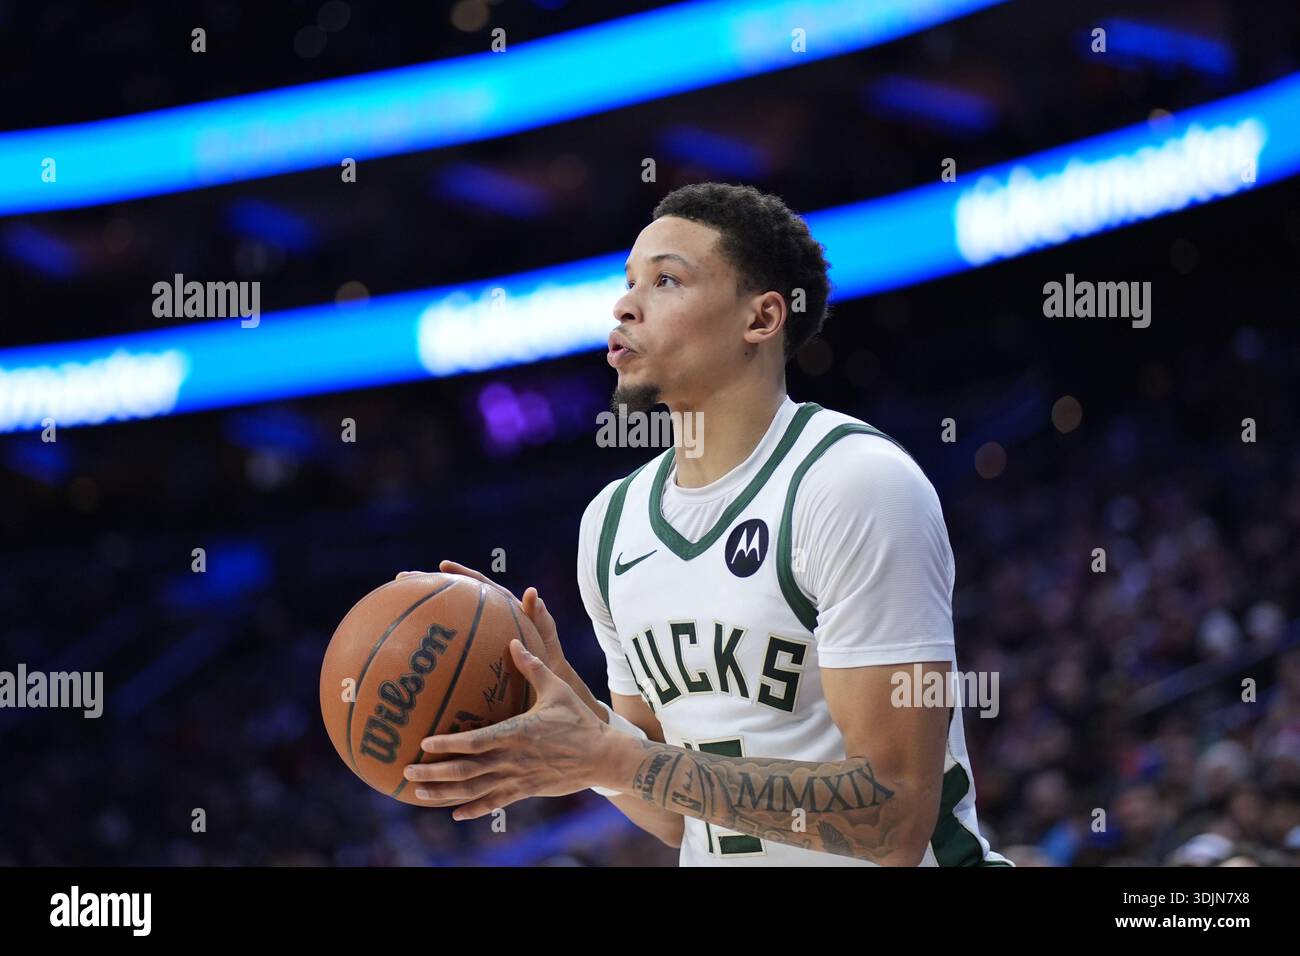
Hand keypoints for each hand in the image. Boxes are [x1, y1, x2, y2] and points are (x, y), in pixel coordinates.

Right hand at [396, 560, 565, 674]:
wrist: (543, 675)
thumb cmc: (545, 650)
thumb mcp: (544, 630)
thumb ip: (538, 613)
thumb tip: (531, 592)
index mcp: (499, 603)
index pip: (476, 583)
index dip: (461, 573)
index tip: (442, 565)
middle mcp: (483, 614)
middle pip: (451, 594)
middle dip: (427, 585)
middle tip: (403, 579)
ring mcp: (475, 632)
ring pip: (445, 617)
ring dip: (421, 610)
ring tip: (394, 604)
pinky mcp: (471, 649)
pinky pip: (448, 644)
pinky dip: (431, 643)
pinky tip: (409, 646)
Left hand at [403, 638, 618, 818]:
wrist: (602, 756)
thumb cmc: (579, 720)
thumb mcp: (557, 689)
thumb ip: (532, 667)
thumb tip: (514, 642)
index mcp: (516, 733)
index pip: (475, 741)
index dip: (448, 744)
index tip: (425, 743)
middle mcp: (511, 759)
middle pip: (466, 771)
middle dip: (434, 773)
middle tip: (408, 772)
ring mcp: (517, 779)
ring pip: (474, 791)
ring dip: (445, 794)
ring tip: (421, 794)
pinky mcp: (525, 791)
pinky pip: (494, 803)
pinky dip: (473, 809)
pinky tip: (456, 814)